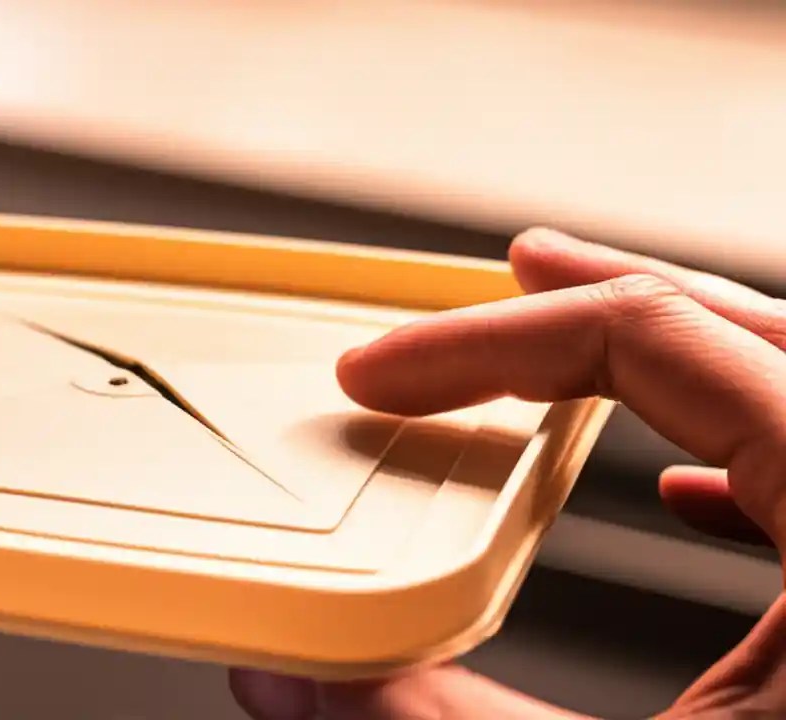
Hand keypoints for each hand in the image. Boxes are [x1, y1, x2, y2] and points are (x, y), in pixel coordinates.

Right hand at [231, 229, 785, 718]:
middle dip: (609, 292)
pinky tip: (681, 490)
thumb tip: (294, 685)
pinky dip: (738, 450)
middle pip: (747, 326)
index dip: (490, 343)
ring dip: (681, 356)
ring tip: (583, 349)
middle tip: (511, 272)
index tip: (380, 378)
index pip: (659, 340)